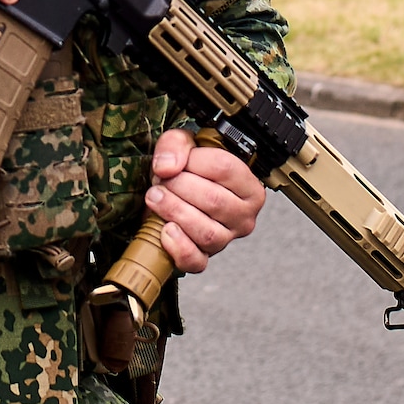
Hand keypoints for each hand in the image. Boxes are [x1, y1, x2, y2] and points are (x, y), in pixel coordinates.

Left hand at [145, 128, 265, 273]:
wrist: (172, 194)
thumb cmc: (185, 171)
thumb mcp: (183, 144)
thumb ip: (175, 144)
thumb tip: (167, 167)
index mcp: (248, 186)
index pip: (224, 168)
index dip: (192, 162)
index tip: (175, 162)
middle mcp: (243, 215)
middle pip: (214, 200)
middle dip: (178, 187)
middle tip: (160, 181)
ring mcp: (225, 238)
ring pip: (206, 231)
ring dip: (173, 211)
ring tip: (155, 198)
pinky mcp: (204, 257)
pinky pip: (195, 260)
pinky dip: (177, 246)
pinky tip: (165, 229)